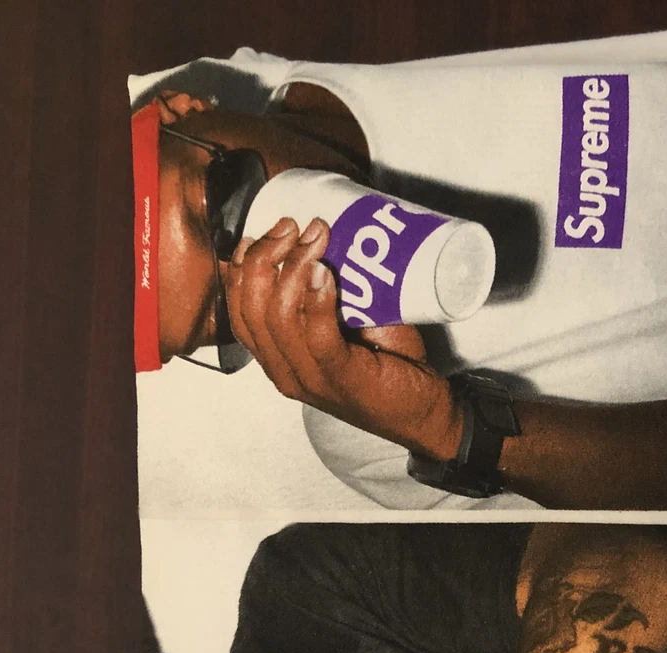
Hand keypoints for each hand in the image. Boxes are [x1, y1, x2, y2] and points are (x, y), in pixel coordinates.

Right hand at [225, 217, 462, 459]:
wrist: (426, 411)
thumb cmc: (389, 366)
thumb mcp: (349, 324)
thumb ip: (330, 295)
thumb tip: (326, 240)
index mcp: (278, 357)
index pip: (240, 308)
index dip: (246, 265)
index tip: (273, 230)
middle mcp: (284, 370)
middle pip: (251, 308)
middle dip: (266, 257)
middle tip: (295, 226)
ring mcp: (311, 379)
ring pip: (277, 318)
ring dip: (294, 268)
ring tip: (315, 238)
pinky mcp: (342, 380)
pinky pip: (317, 338)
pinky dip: (316, 303)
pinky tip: (325, 274)